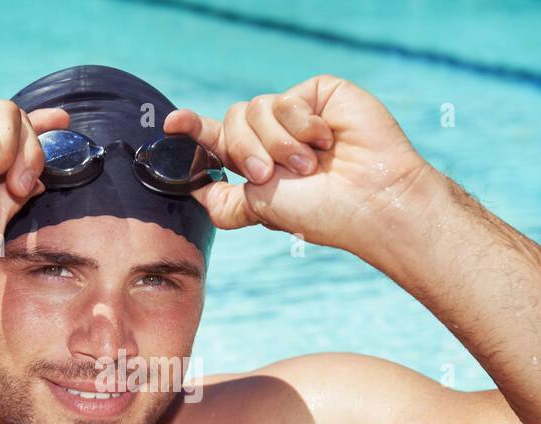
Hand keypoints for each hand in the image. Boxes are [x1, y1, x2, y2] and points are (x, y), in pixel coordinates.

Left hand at [164, 75, 436, 253]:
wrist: (367, 200)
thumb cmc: (320, 212)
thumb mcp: (259, 209)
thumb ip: (224, 200)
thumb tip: (194, 190)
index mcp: (257, 162)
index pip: (216, 139)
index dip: (192, 129)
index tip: (172, 125)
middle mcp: (273, 136)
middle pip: (231, 121)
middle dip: (245, 151)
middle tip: (271, 174)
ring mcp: (296, 113)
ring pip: (255, 109)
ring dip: (278, 144)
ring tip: (308, 165)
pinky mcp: (318, 94)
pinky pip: (285, 100)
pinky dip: (302, 127)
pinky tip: (326, 142)